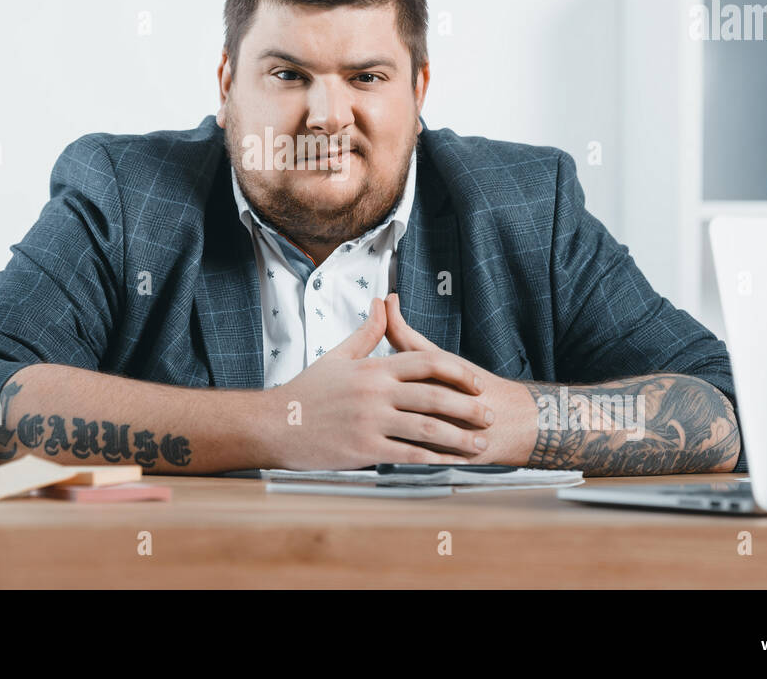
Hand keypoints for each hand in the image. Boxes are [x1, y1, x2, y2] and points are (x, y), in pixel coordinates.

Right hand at [268, 297, 494, 469]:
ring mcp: (370, 422)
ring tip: (479, 444)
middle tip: (490, 415)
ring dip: (459, 437)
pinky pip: (407, 455)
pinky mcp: (364, 450)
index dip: (456, 372)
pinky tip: (450, 464)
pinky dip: (432, 460)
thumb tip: (385, 301)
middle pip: (434, 396)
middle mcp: (375, 393)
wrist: (276, 424)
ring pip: (426, 428)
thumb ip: (368, 331)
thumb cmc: (307, 391)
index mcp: (373, 368)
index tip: (476, 382)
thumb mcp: (338, 356)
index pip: (425, 363)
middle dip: (468, 407)